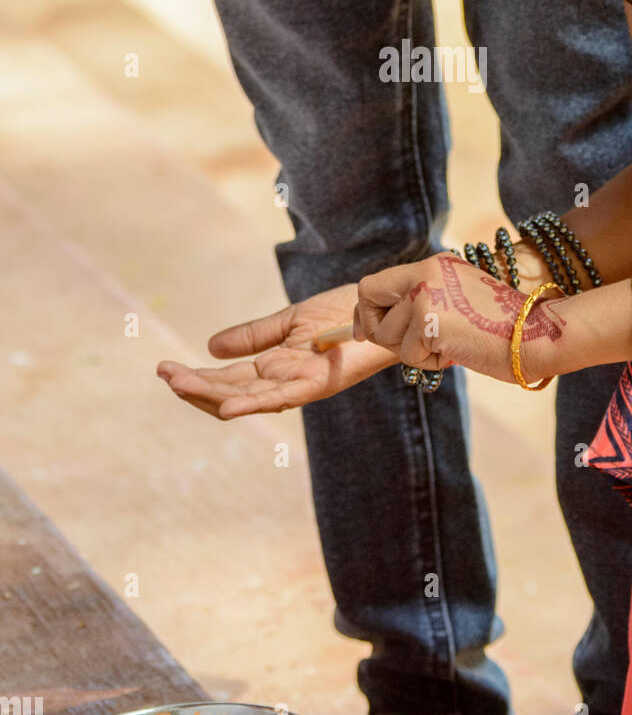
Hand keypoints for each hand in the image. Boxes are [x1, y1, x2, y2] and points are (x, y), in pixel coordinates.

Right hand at [156, 281, 396, 419]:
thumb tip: (210, 348)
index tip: (164, 369)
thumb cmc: (345, 313)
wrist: (384, 306)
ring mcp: (301, 385)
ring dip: (212, 396)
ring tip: (180, 386)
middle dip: (196, 387)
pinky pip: (281, 399)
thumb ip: (253, 336)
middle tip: (165, 375)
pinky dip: (252, 406)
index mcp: (275, 367)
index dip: (196, 377)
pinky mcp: (319, 383)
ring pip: (249, 399)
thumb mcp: (290, 320)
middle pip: (231, 393)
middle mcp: (284, 382)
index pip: (227, 380)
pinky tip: (225, 408)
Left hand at [354, 252, 569, 385]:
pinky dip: (429, 362)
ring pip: (389, 335)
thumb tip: (374, 323)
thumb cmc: (500, 326)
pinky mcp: (431, 321)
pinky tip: (454, 352)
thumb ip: (422, 301)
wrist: (536, 334)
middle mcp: (425, 273)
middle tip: (411, 346)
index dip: (366, 311)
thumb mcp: (456, 300)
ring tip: (447, 346)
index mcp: (432, 265)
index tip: (366, 330)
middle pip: (369, 302)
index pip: (374, 283)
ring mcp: (426, 295)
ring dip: (413, 351)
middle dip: (380, 331)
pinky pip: (409, 354)